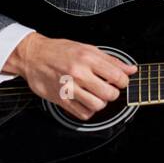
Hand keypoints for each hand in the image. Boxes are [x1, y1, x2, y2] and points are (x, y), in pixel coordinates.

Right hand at [3, 32, 135, 120]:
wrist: (33, 56)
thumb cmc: (59, 51)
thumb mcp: (87, 48)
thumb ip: (110, 60)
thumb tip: (130, 69)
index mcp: (87, 58)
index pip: (116, 76)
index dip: (123, 81)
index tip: (120, 81)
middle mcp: (78, 73)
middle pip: (109, 94)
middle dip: (112, 93)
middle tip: (108, 89)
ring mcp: (69, 88)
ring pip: (97, 106)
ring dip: (101, 103)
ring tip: (96, 96)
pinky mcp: (61, 99)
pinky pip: (83, 114)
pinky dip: (88, 111)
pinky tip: (86, 102)